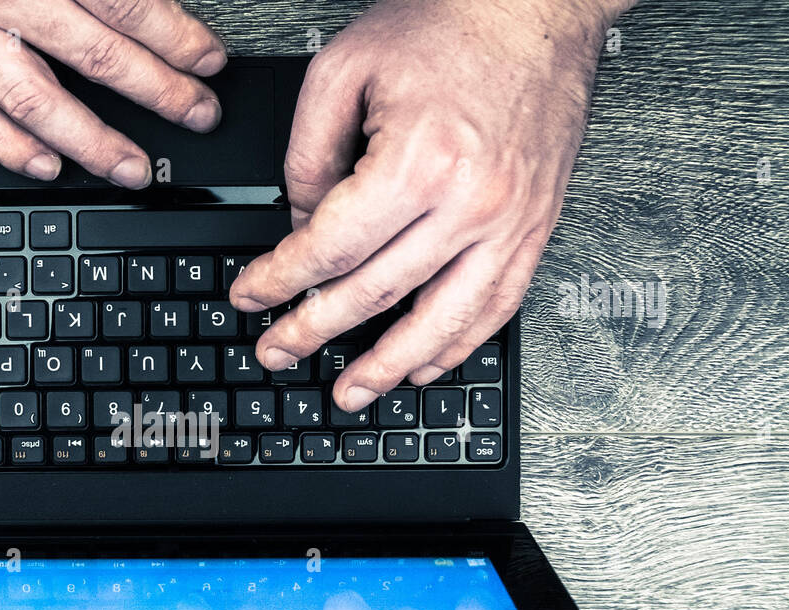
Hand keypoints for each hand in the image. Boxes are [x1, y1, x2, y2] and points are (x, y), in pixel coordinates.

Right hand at [0, 0, 227, 186]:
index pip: (123, 4)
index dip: (175, 37)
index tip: (208, 59)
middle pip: (93, 56)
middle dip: (157, 93)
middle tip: (196, 115)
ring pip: (33, 99)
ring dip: (90, 141)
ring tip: (132, 166)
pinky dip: (6, 145)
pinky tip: (45, 166)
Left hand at [230, 0, 632, 411]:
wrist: (538, 7)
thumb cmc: (449, 24)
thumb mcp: (345, 69)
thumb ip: (309, 155)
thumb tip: (301, 223)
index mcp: (415, 161)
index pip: (329, 248)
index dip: (279, 280)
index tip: (250, 297)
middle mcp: (469, 203)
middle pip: (374, 294)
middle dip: (313, 332)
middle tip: (275, 353)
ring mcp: (510, 222)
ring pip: (441, 322)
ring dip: (388, 367)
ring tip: (349, 392)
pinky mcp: (535, 228)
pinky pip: (497, 308)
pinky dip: (458, 346)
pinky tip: (426, 366)